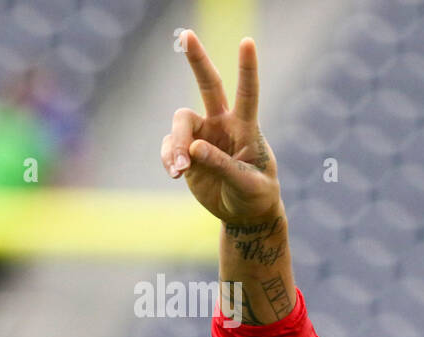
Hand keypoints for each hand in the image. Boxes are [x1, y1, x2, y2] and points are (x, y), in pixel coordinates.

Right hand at [160, 30, 280, 225]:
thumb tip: (192, 149)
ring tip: (179, 170)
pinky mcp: (186, 150)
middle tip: (187, 35)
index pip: (247, 94)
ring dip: (175, 145)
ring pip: (180, 123)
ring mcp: (203, 135)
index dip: (247, 69)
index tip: (247, 41)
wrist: (244, 214)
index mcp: (246, 128)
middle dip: (197, 59)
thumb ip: (222, 165)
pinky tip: (174, 173)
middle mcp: (223, 124)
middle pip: (208, 85)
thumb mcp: (246, 184)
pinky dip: (168, 158)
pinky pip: (169, 146)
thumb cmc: (255, 195)